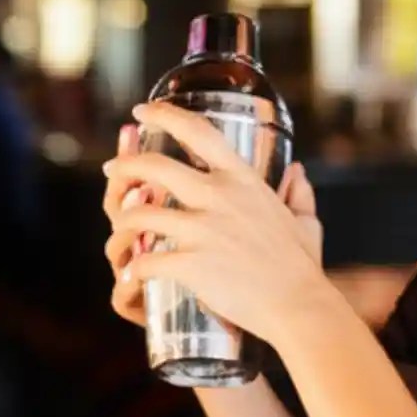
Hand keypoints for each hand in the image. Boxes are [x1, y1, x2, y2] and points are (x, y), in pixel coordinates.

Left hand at [102, 101, 325, 343]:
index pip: (197, 131)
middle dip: (125, 165)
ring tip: (119, 232)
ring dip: (120, 224)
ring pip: (138, 215)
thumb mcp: (304, 221)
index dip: (164, 115)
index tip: (143, 111)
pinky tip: (131, 277)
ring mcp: (202, 230)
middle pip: (154, 166)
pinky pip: (143, 261)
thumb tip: (298, 172)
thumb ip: (300, 193)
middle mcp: (218, 196)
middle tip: (112, 169)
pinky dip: (132, 271)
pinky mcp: (190, 264)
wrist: (297, 304)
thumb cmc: (301, 266)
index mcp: (242, 179)